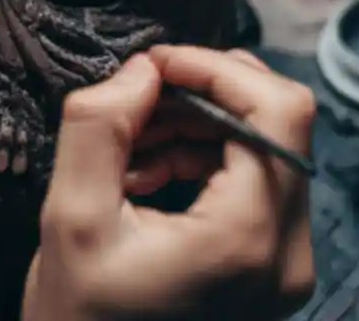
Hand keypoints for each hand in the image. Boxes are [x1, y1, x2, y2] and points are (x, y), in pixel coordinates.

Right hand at [23, 46, 316, 320]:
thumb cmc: (78, 317)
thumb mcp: (69, 217)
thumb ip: (99, 128)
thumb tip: (143, 68)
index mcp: (249, 238)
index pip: (278, 109)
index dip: (216, 66)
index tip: (152, 63)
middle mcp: (288, 252)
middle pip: (279, 123)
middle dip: (202, 94)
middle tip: (134, 103)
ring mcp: (286, 264)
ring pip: (267, 148)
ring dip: (198, 126)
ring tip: (128, 150)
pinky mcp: (272, 268)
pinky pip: (256, 183)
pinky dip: (206, 159)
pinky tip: (147, 174)